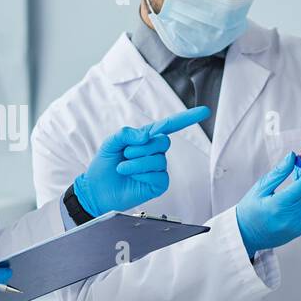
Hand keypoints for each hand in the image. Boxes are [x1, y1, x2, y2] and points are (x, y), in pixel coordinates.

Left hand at [73, 107, 209, 215]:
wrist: (96, 190)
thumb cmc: (104, 165)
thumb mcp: (111, 143)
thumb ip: (127, 133)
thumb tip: (146, 136)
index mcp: (146, 139)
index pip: (170, 125)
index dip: (187, 118)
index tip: (204, 111)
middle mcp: (155, 152)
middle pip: (163, 141)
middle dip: (139, 148)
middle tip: (125, 155)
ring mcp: (158, 168)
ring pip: (157, 159)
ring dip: (135, 163)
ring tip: (123, 168)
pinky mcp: (159, 184)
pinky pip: (157, 174)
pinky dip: (141, 174)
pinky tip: (132, 177)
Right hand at [234, 152, 300, 257]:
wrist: (245, 235)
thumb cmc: (249, 210)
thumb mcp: (260, 188)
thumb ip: (278, 173)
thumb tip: (292, 157)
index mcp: (278, 206)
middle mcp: (289, 218)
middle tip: (298, 168)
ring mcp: (296, 226)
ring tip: (291, 188)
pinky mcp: (299, 230)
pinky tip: (292, 201)